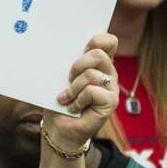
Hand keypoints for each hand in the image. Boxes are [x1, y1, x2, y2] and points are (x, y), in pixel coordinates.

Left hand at [42, 33, 118, 149]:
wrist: (59, 128)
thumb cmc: (58, 100)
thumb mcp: (59, 77)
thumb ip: (66, 62)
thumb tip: (56, 45)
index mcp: (98, 64)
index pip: (109, 41)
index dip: (97, 39)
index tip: (82, 48)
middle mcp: (108, 73)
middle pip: (99, 54)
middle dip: (78, 64)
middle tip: (68, 78)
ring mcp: (111, 88)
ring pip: (92, 75)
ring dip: (73, 87)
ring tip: (66, 97)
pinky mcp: (110, 103)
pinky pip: (93, 91)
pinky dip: (77, 99)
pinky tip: (73, 107)